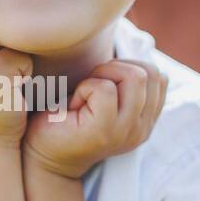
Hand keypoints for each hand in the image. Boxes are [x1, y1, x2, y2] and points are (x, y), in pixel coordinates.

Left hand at [23, 59, 167, 178]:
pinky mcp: (105, 131)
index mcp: (146, 120)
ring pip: (133, 77)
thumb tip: (139, 47)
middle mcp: (142, 129)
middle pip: (149, 72)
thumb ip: (127, 82)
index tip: (103, 86)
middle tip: (90, 88)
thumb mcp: (106, 97)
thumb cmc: (69, 118)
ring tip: (84, 96)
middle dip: (116, 68)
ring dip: (101, 76)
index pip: (158, 77)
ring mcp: (127, 132)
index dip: (128, 68)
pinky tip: (74, 105)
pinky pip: (105, 89)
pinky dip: (85, 88)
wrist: (41, 153)